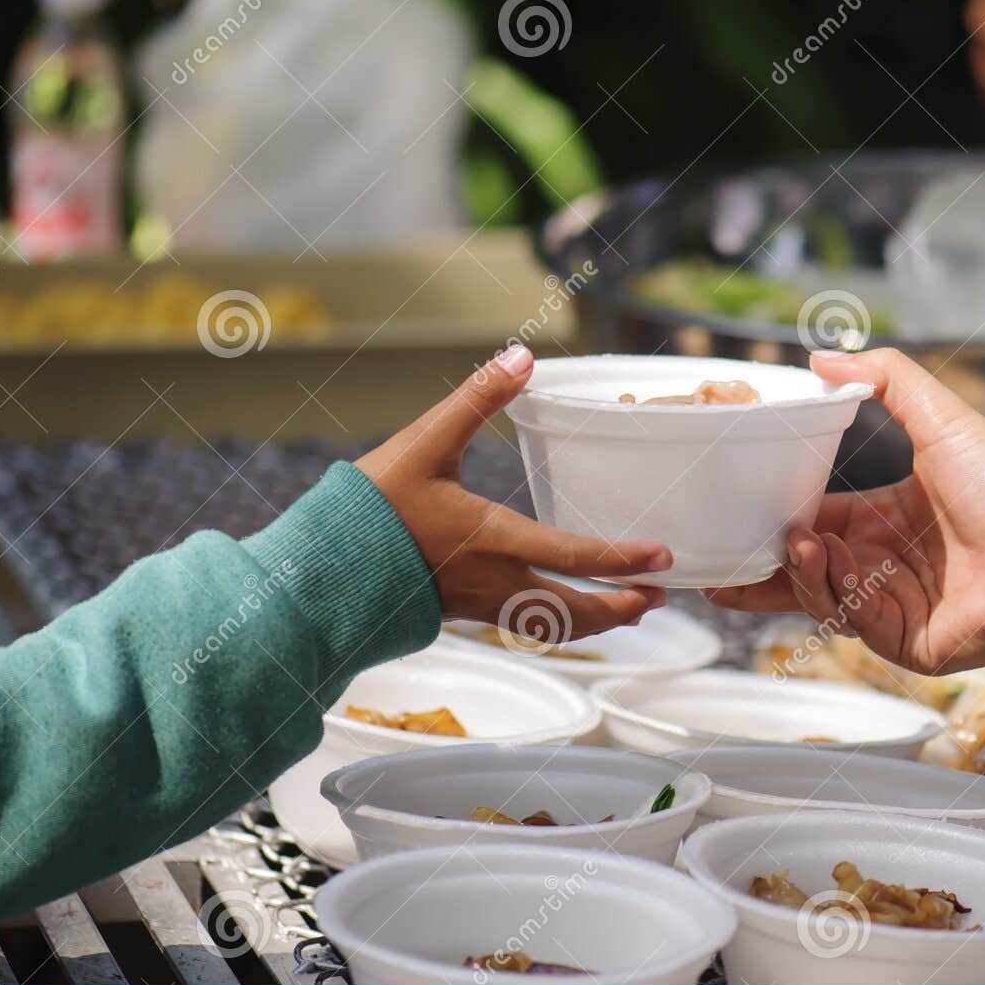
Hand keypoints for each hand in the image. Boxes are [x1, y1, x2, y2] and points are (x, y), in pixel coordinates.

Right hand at [356, 346, 670, 640]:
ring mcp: (480, 605)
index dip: (625, 562)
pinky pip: (527, 626)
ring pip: (554, 629)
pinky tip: (566, 607)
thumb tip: (523, 355)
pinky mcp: (464, 612)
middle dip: (624, 609)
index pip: (576, 558)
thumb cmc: (371, 506)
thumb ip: (477, 398)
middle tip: (662, 597)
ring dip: (598, 623)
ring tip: (630, 612)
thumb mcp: (426, 441)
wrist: (319, 569)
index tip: (664, 560)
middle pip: (576, 613)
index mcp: (494, 541)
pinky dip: (561, 623)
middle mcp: (495, 583)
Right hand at [706, 349, 984, 672]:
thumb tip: (819, 356)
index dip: (773, 525)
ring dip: (802, 572)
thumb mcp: (940, 418)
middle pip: (805, 573)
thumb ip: (883, 380)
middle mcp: (885, 568)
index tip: (731, 517)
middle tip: (722, 557)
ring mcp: (895, 610)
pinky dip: (841, 592)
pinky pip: (858, 623)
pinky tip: (838, 561)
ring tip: (796, 542)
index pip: (813, 526)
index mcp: (884, 522)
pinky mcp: (910, 644)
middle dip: (762, 569)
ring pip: (823, 599)